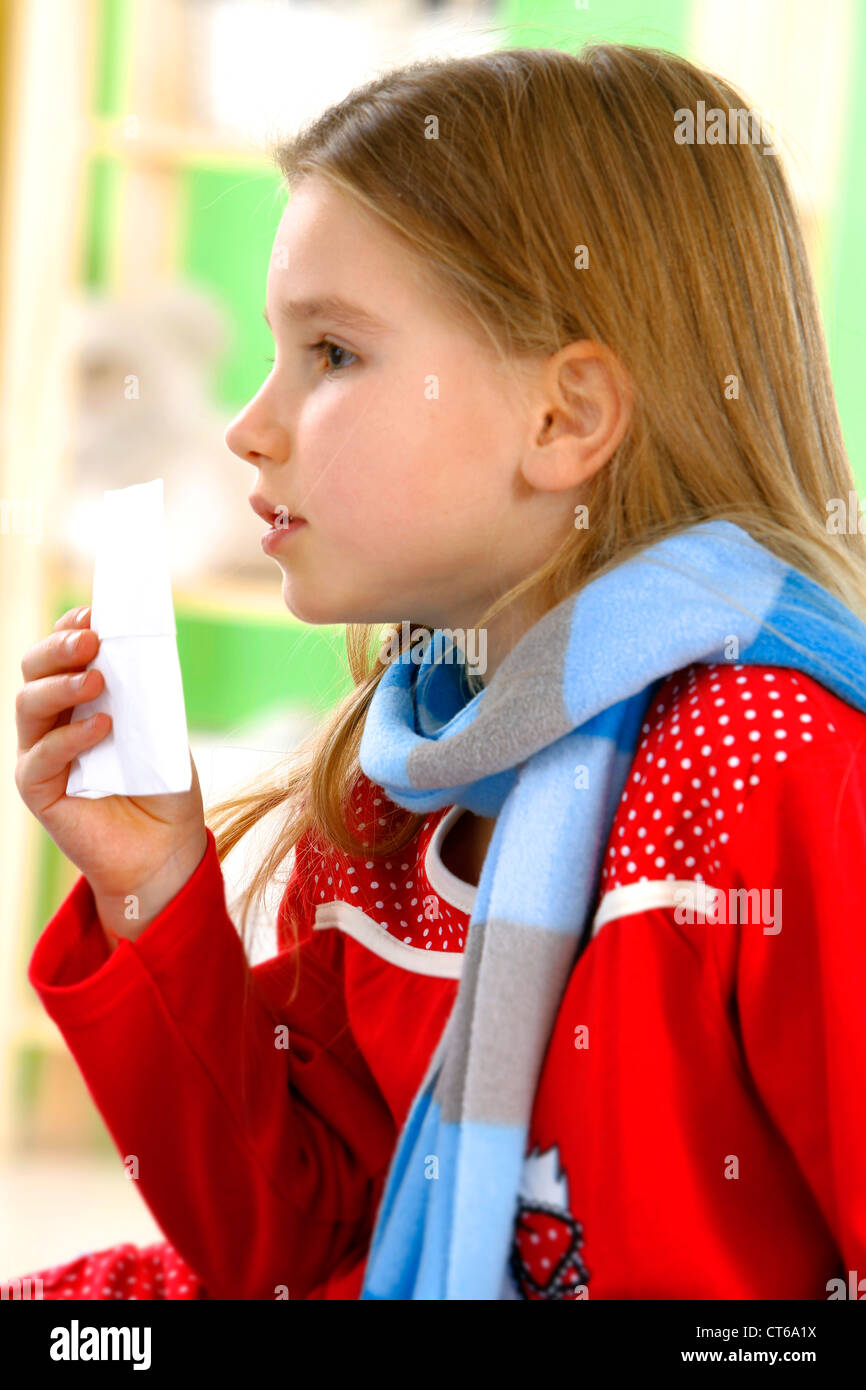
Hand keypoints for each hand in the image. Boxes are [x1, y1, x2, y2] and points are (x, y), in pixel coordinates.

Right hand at [15, 605, 207, 939]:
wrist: (168, 851)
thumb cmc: (164, 789)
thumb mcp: (162, 732)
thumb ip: (146, 697)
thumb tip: (139, 652)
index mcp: (80, 700)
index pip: (61, 654)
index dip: (70, 628)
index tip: (95, 613)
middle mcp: (54, 722)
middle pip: (33, 670)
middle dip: (58, 647)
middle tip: (92, 640)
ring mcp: (42, 755)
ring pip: (28, 704)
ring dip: (60, 684)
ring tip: (96, 678)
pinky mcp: (39, 791)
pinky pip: (41, 756)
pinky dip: (70, 737)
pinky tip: (101, 727)